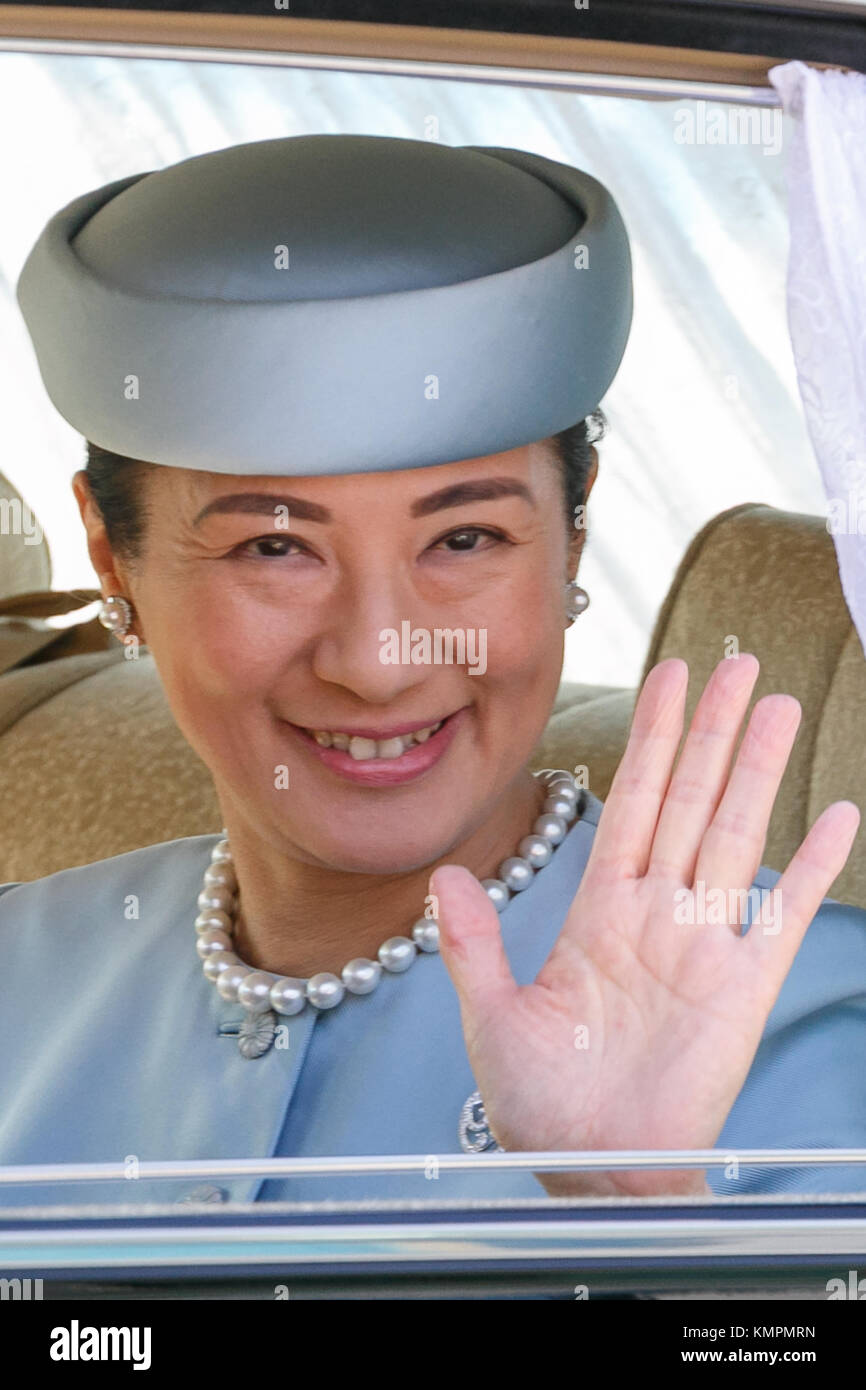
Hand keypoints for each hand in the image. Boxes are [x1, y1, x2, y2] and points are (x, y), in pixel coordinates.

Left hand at [431, 655, 859, 1197]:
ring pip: (736, 836)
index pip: (631, 801)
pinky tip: (834, 815)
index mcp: (600, 911)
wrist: (596, 1173)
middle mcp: (657, 913)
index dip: (650, 739)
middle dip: (711, 730)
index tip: (667, 679)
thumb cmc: (544, 1104)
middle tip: (737, 663)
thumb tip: (447, 874)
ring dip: (758, 771)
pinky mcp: (745, 989)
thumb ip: (473, 944)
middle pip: (690, 800)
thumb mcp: (492, 1017)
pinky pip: (785, 915)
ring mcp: (706, 944)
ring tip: (779, 706)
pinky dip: (811, 867)